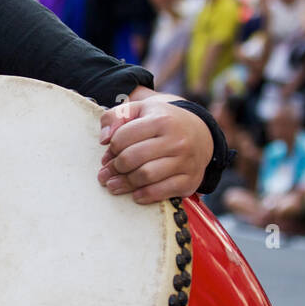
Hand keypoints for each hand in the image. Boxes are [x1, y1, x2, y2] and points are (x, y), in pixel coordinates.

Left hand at [97, 95, 212, 203]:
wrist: (200, 132)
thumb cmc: (163, 121)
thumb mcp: (140, 109)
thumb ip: (116, 117)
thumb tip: (104, 139)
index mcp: (161, 120)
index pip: (123, 138)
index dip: (111, 149)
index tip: (107, 155)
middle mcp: (176, 140)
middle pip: (132, 158)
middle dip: (114, 168)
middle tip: (106, 174)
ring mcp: (185, 161)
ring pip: (146, 176)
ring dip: (124, 184)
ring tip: (113, 185)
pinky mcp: (190, 180)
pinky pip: (163, 192)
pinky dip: (145, 196)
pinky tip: (135, 195)